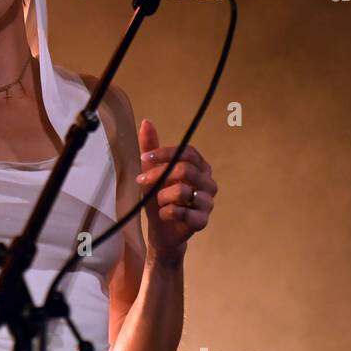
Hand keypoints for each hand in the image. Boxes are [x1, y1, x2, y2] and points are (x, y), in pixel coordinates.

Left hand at [134, 119, 216, 258]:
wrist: (161, 229)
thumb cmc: (158, 197)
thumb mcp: (150, 171)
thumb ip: (150, 147)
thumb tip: (147, 121)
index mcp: (199, 167)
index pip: (187, 152)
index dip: (165, 153)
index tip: (144, 159)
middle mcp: (208, 182)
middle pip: (185, 169)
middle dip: (158, 175)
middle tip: (141, 182)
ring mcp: (208, 202)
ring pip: (183, 191)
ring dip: (162, 197)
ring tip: (158, 202)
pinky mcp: (203, 220)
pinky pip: (184, 212)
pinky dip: (167, 212)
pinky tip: (164, 214)